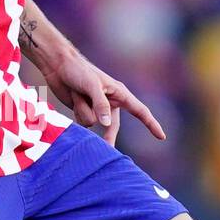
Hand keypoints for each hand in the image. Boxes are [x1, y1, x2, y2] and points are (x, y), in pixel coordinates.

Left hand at [43, 51, 165, 147]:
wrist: (58, 66)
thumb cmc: (78, 70)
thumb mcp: (92, 85)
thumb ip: (101, 105)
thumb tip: (107, 124)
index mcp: (119, 93)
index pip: (140, 111)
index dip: (151, 124)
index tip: (161, 137)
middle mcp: (109, 102)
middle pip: (113, 127)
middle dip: (109, 138)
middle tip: (108, 153)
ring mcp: (96, 108)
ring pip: (93, 123)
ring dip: (84, 111)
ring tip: (78, 94)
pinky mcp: (83, 111)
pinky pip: (82, 122)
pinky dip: (76, 112)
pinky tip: (73, 99)